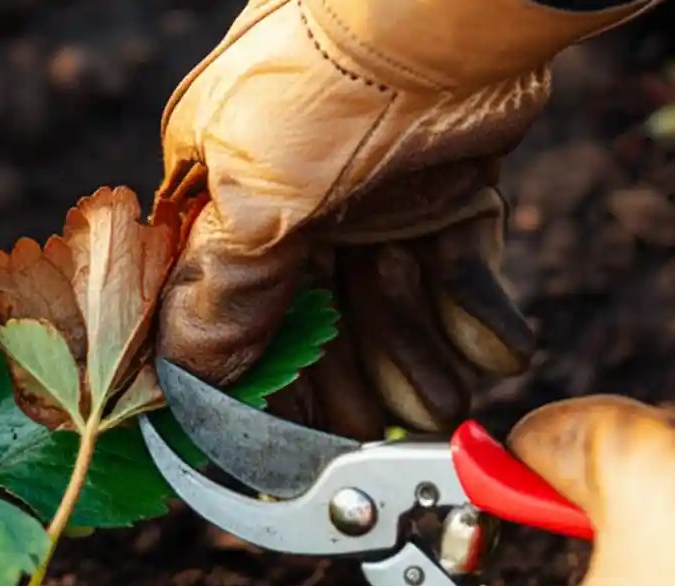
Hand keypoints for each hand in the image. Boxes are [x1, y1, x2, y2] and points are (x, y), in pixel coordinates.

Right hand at [153, 0, 658, 437]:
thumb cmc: (327, 80)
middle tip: (387, 436)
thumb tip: (179, 381)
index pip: (236, 320)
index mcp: (228, 204)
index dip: (269, 387)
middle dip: (356, 384)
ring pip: (393, 312)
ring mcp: (375, 201)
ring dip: (419, 359)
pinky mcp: (448, 194)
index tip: (300, 451)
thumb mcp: (257, 195)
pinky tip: (495, 350)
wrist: (449, 4)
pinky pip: (459, 276)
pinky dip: (477, 318)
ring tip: (446, 399)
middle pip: (323, 328)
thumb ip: (221, 293)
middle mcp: (297, 208)